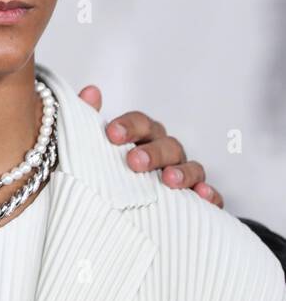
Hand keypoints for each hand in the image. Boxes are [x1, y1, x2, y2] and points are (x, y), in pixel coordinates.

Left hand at [78, 84, 223, 207]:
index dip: (129, 126)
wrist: (120, 208)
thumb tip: (91, 92)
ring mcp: (184, 176)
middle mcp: (166, 153)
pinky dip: (210, 195)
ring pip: (192, 168)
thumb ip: (89, 119)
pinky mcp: (198, 202)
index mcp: (142, 138)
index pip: (141, 123)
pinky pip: (211, 196)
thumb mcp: (94, 147)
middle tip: (134, 162)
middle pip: (167, 145)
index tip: (111, 134)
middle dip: (152, 152)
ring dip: (182, 172)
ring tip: (168, 180)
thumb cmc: (111, 170)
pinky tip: (202, 196)